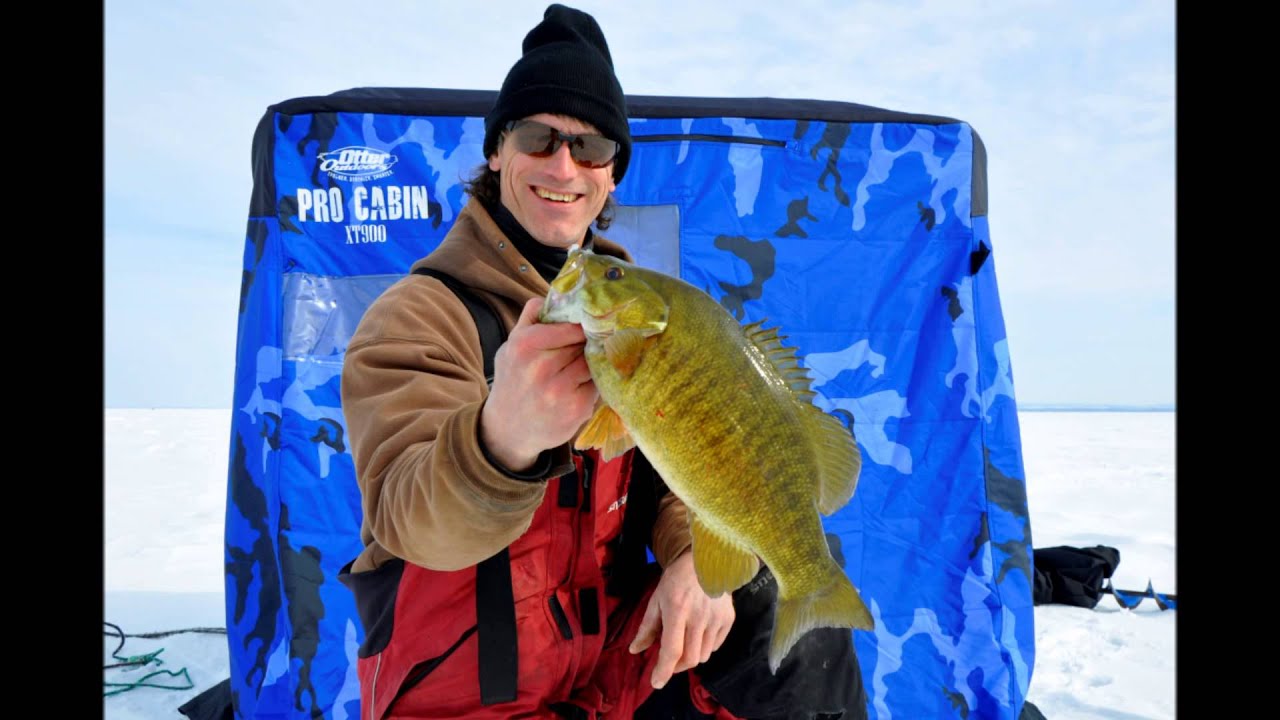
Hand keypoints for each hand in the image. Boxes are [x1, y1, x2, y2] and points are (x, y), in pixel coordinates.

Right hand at [480, 297, 597, 471]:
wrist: (508, 429)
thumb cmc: (513, 380)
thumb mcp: (511, 345)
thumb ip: (532, 318)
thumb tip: (558, 294)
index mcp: (525, 345)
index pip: (571, 326)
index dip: (582, 327)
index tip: (588, 327)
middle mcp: (541, 367)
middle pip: (584, 343)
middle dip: (587, 345)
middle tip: (586, 347)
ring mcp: (560, 390)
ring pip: (592, 362)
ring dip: (590, 364)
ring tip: (577, 369)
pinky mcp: (577, 409)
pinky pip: (596, 385)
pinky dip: (591, 384)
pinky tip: (578, 388)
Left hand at [629, 550, 735, 688]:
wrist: (708, 559)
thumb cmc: (677, 579)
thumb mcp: (657, 599)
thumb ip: (647, 627)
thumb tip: (635, 651)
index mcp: (677, 609)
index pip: (672, 650)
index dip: (663, 670)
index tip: (656, 683)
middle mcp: (698, 617)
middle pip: (689, 658)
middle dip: (676, 666)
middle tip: (668, 661)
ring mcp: (716, 618)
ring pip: (703, 655)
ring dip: (690, 657)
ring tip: (684, 643)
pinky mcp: (728, 619)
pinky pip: (715, 646)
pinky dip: (704, 647)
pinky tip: (698, 634)